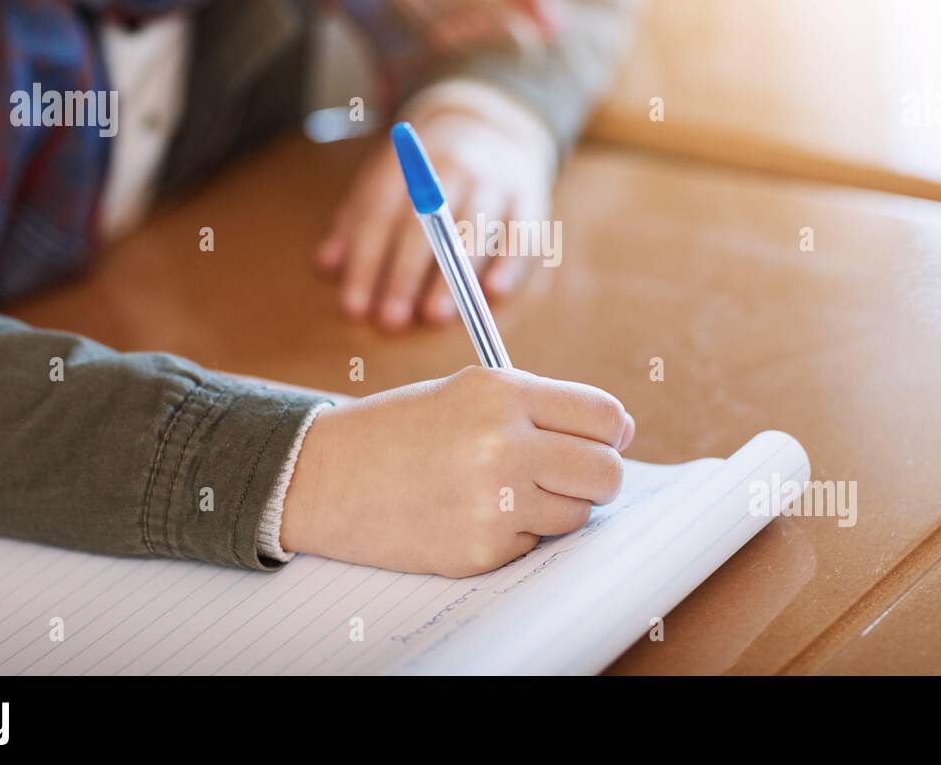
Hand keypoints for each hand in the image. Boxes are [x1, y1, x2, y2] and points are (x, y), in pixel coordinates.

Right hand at [280, 367, 636, 576]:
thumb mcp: (465, 392)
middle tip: (566, 474)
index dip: (612, 432)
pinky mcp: (481, 548)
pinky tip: (469, 514)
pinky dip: (514, 534)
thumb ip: (537, 405)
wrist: (322, 476)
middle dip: (596, 475)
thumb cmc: (398, 429)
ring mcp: (494, 501)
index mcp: (502, 392)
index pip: (604, 416)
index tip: (606, 440)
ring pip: (577, 513)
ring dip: (554, 506)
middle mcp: (503, 443)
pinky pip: (534, 545)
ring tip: (505, 491)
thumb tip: (617, 431)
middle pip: (606, 471)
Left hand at [315, 80, 556, 330]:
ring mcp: (495, 181)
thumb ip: (356, 222)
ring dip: (453, 277)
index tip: (354, 307)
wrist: (492, 124)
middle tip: (388, 321)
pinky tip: (491, 294)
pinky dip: (509, 263)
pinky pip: (522, 233)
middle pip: (424, 224)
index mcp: (410, 163)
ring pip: (473, 231)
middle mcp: (453, 167)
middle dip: (403, 276)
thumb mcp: (386, 180)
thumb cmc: (427, 172)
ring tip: (432, 317)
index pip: (380, 214)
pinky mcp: (531, 197)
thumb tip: (326, 265)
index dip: (365, 263)